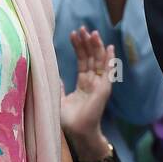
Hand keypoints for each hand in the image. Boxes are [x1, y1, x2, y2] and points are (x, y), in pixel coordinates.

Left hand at [59, 28, 113, 150]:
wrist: (76, 133)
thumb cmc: (68, 121)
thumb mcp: (58, 99)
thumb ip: (58, 86)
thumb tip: (52, 75)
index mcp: (83, 84)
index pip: (82, 61)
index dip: (79, 47)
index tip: (73, 33)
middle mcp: (93, 82)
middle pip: (91, 58)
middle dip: (87, 42)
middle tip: (82, 28)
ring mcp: (99, 85)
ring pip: (99, 61)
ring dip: (97, 46)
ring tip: (92, 32)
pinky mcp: (104, 90)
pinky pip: (108, 72)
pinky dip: (110, 60)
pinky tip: (110, 48)